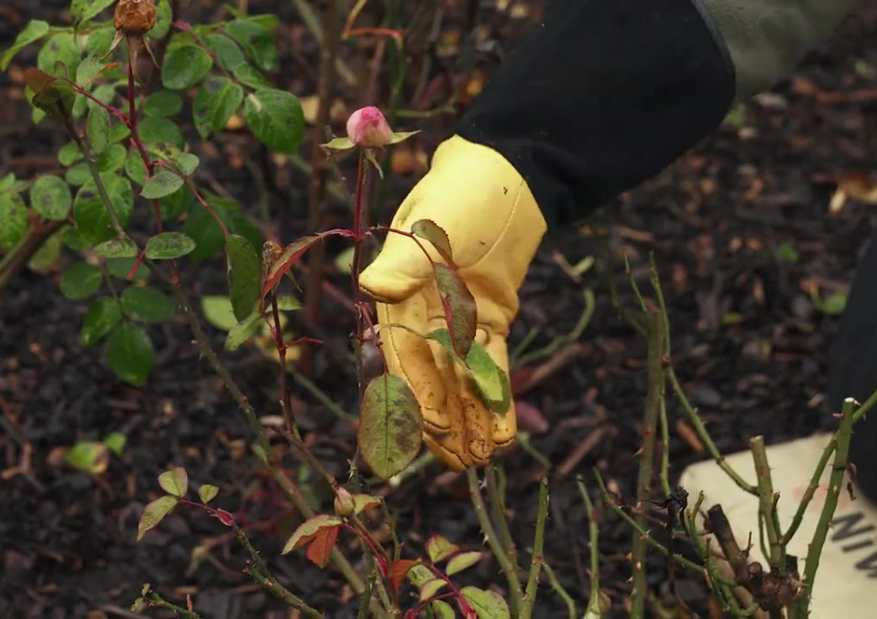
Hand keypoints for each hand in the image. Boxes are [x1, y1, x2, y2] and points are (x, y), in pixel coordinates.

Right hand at [359, 135, 545, 469]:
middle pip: (432, 377)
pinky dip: (498, 396)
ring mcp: (456, 320)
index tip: (431, 431)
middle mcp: (422, 315)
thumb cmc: (461, 191)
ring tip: (483, 460)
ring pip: (461, 379)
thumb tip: (369, 284)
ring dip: (471, 418)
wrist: (508, 172)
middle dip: (447, 420)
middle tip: (463, 462)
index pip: (403, 356)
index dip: (416, 396)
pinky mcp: (490, 319)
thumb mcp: (431, 223)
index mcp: (398, 295)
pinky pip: (491, 364)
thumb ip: (403, 261)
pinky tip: (506, 432)